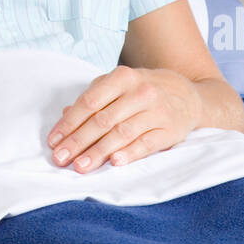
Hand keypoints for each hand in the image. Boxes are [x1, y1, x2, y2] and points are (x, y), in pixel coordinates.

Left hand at [46, 65, 201, 172]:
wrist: (189, 96)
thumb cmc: (144, 91)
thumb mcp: (120, 86)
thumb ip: (94, 98)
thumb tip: (65, 116)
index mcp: (123, 77)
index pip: (90, 101)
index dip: (70, 123)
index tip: (54, 141)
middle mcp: (140, 92)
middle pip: (103, 120)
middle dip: (78, 141)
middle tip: (61, 159)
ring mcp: (157, 111)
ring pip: (123, 133)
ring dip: (98, 152)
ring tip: (80, 166)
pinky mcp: (170, 130)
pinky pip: (147, 143)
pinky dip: (130, 153)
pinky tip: (114, 162)